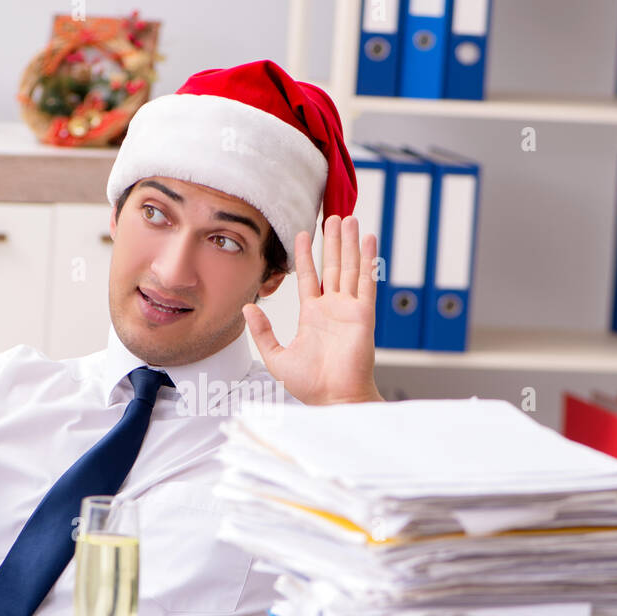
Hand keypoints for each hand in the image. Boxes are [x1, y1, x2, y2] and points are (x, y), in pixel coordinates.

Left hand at [243, 215, 382, 404]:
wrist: (334, 399)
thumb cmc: (311, 385)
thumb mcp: (277, 357)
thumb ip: (263, 332)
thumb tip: (248, 309)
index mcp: (312, 316)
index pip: (307, 277)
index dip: (304, 255)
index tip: (302, 234)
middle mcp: (332, 309)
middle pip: (332, 266)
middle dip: (332, 241)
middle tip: (333, 217)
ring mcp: (349, 309)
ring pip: (349, 268)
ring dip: (349, 243)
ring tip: (348, 219)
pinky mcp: (363, 314)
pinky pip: (366, 282)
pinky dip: (367, 260)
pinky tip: (368, 240)